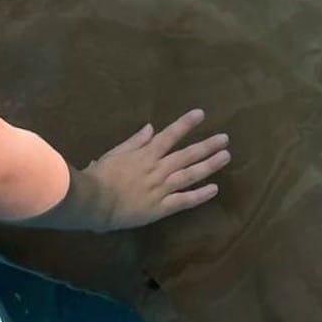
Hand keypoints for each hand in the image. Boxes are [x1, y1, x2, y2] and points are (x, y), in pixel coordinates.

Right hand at [82, 108, 229, 230]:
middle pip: (187, 154)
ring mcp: (162, 188)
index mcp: (146, 154)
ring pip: (190, 174)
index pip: (170, 135)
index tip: (201, 114)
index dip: (186, 124)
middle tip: (225, 138)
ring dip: (209, 165)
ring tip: (226, 157)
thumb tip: (151, 127)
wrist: (95, 201)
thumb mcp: (115, 153)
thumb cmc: (101, 176)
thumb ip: (135, 141)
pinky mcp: (161, 208)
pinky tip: (214, 189)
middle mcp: (158, 168)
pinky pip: (184, 201)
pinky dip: (200, 195)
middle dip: (207, 145)